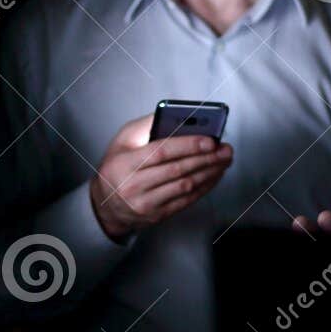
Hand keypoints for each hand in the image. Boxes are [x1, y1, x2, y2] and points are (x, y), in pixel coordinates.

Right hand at [89, 114, 233, 240]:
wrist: (105, 205)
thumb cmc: (117, 167)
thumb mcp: (122, 141)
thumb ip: (145, 126)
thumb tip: (176, 116)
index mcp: (125, 164)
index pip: (161, 153)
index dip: (188, 146)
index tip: (210, 140)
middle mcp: (134, 186)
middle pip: (178, 170)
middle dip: (206, 158)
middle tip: (225, 149)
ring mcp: (147, 204)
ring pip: (185, 186)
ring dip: (210, 172)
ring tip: (224, 160)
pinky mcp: (158, 215)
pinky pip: (187, 200)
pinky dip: (205, 186)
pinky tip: (214, 175)